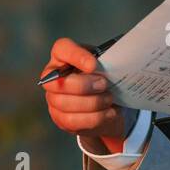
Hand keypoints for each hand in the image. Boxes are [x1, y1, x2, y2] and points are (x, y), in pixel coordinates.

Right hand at [40, 37, 129, 152]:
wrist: (107, 103)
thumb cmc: (104, 78)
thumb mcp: (106, 65)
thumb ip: (106, 62)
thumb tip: (117, 63)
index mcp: (64, 57)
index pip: (62, 49)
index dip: (76, 56)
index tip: (93, 65)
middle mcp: (53, 78)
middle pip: (60, 82)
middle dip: (85, 86)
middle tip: (104, 85)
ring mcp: (53, 99)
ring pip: (66, 104)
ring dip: (93, 103)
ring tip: (109, 99)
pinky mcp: (60, 118)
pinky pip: (73, 120)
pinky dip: (95, 118)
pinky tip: (108, 113)